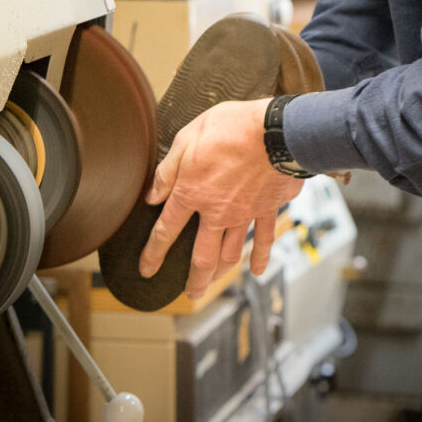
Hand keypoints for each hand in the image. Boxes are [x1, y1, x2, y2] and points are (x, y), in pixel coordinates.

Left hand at [140, 98, 303, 299]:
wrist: (274, 130)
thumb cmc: (229, 128)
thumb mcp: (186, 138)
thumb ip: (168, 171)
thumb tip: (152, 196)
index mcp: (191, 193)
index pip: (166, 231)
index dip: (153, 253)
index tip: (147, 269)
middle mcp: (217, 212)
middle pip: (201, 256)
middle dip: (193, 279)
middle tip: (189, 294)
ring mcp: (244, 214)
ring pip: (230, 253)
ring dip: (220, 273)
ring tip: (213, 284)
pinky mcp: (268, 209)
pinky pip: (263, 239)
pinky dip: (260, 256)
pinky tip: (256, 270)